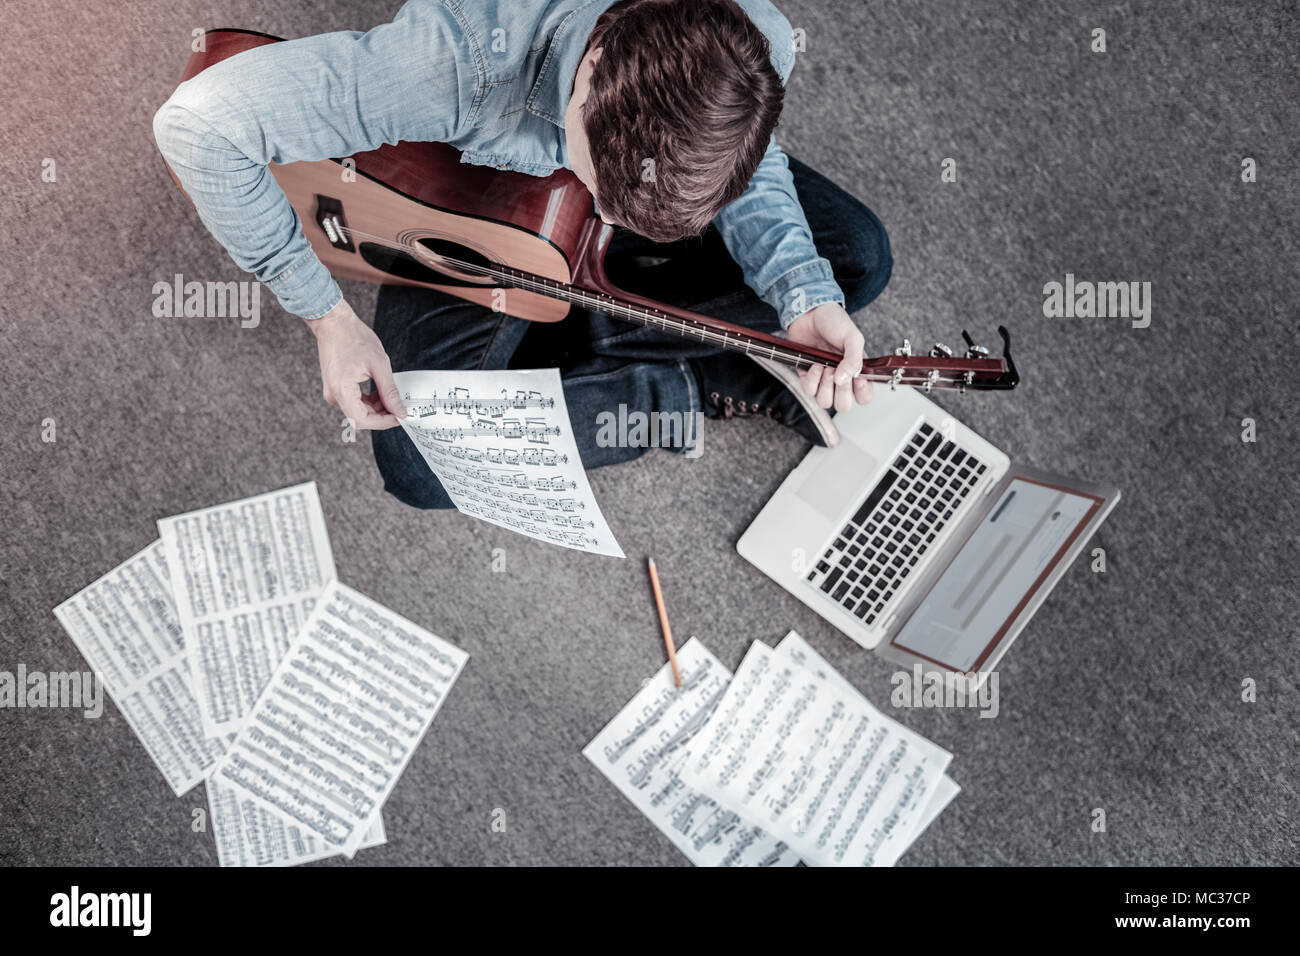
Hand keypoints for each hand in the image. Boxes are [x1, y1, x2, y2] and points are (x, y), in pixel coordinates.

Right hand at [308, 299, 405, 429]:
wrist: (333, 322)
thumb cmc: (353, 337)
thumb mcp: (379, 365)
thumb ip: (389, 391)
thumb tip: (399, 411)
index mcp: (341, 390)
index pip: (363, 420)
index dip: (384, 422)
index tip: (400, 417)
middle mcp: (333, 395)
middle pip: (360, 418)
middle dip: (382, 415)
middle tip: (399, 407)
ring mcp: (332, 392)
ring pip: (358, 411)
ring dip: (376, 407)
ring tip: (391, 396)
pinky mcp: (334, 387)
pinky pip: (352, 402)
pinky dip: (368, 401)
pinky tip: (379, 392)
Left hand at [787, 303, 872, 411]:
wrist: (810, 312)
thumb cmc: (834, 322)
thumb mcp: (852, 338)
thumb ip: (854, 360)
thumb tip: (845, 381)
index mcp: (857, 371)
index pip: (864, 397)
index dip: (862, 393)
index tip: (857, 378)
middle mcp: (841, 379)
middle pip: (844, 405)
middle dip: (841, 392)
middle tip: (837, 373)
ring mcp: (823, 379)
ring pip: (825, 402)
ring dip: (825, 386)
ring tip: (825, 367)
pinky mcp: (806, 376)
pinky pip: (808, 391)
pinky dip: (811, 380)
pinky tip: (815, 364)